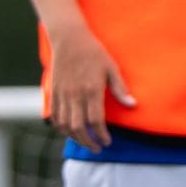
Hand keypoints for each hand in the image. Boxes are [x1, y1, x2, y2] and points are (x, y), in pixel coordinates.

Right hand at [46, 22, 133, 151]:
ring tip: (84, 141)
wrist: (68, 38)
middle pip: (78, 127)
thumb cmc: (93, 51)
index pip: (96, 121)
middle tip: (96, 148)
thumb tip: (132, 105)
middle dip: (88, 142)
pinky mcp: (53, 92)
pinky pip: (55, 115)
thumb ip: (120, 89)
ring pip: (64, 124)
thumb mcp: (111, 68)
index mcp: (91, 90)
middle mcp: (75, 94)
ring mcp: (62, 94)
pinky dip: (61, 127)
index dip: (102, 135)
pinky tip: (69, 130)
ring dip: (74, 137)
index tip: (107, 141)